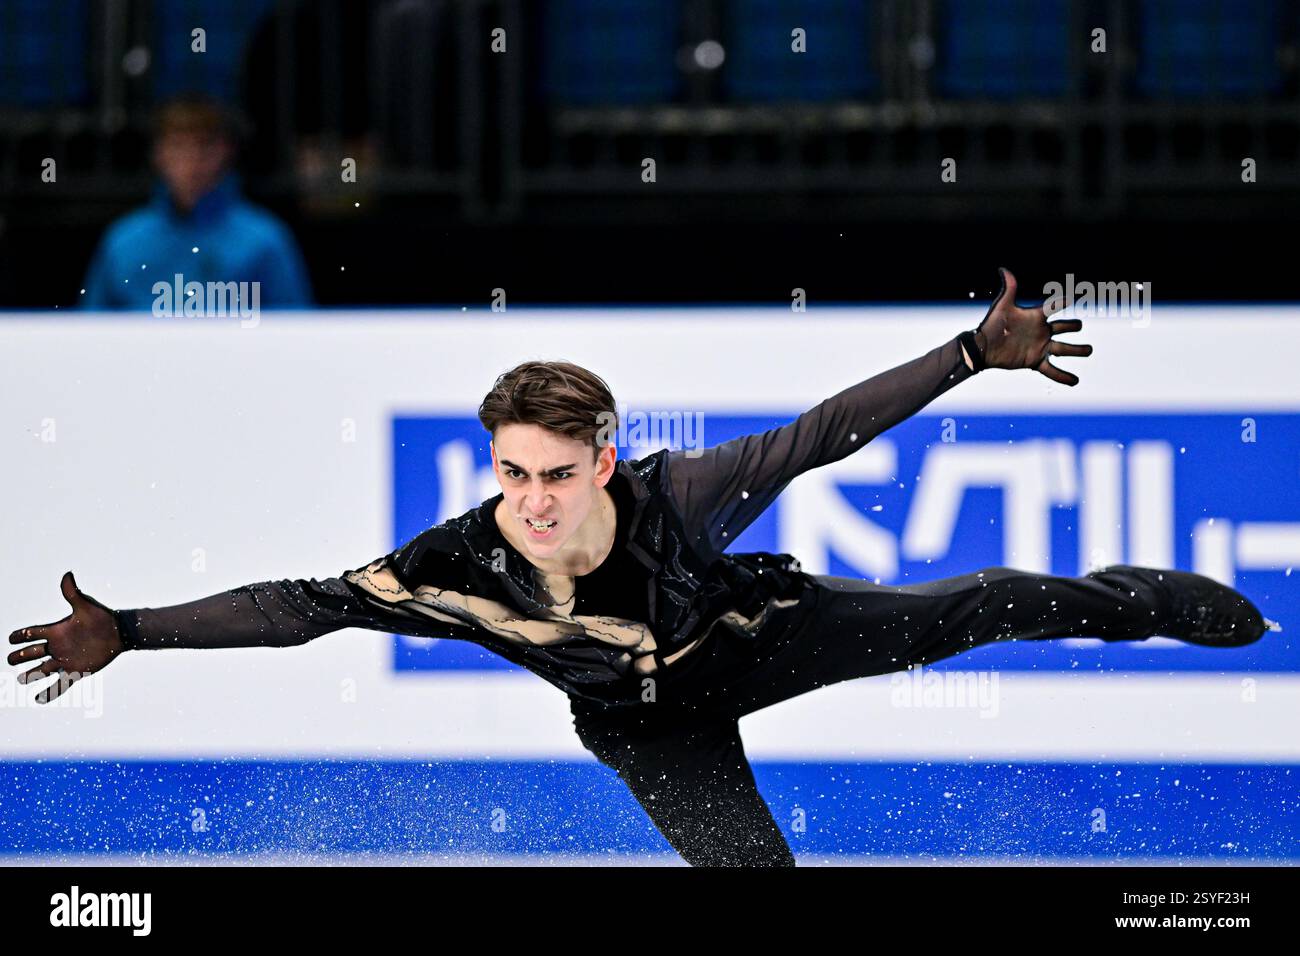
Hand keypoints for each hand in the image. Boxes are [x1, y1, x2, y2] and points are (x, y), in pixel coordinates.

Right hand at [7, 571, 125, 702]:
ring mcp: (66, 659)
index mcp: (56, 630)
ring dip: (31, 675)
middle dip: (20, 656)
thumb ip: (72, 593)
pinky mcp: (77, 671)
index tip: (10, 638)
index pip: (32, 633)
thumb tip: (67, 574)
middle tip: (10, 659)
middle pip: (32, 652)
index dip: (20, 636)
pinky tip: (38, 700)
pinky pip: (60, 684)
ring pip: (42, 670)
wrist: (119, 633)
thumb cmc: (102, 617)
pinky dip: (49, 693)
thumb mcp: (84, 605)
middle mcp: (58, 646)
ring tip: (21, 680)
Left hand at [975, 267, 1092, 385]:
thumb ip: (1008, 288)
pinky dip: (1063, 376)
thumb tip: (1003, 269)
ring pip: (1064, 349)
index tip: (1078, 295)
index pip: (1055, 306)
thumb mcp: (1002, 305)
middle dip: (1074, 326)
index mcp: (1036, 316)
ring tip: (1089, 350)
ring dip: (1077, 350)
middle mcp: (1041, 331)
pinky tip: (1075, 381)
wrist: (983, 348)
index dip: (1065, 300)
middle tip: (1079, 325)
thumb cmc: (992, 324)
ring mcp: (1040, 347)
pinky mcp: (1035, 361)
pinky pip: (1052, 370)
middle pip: (1064, 328)